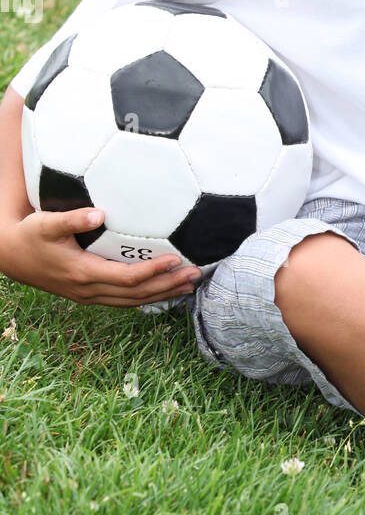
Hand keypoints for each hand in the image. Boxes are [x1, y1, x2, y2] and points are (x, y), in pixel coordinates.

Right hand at [0, 207, 201, 307]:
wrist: (9, 255)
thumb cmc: (29, 235)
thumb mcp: (46, 223)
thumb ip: (73, 218)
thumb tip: (99, 212)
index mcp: (83, 274)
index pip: (126, 278)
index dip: (153, 271)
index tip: (176, 259)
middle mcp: (89, 290)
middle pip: (137, 295)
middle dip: (167, 286)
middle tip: (195, 275)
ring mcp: (89, 296)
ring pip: (132, 301)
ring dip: (162, 294)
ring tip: (188, 285)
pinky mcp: (88, 295)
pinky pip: (123, 300)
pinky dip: (146, 296)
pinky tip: (162, 290)